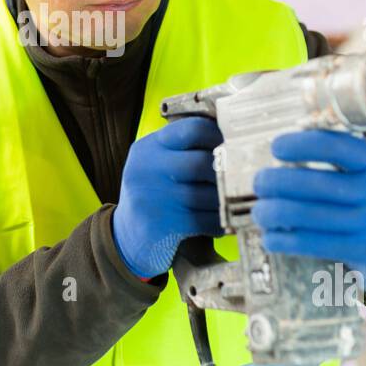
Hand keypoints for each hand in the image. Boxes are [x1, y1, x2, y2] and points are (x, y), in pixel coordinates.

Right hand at [111, 117, 222, 278]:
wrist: (126, 236)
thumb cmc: (154, 194)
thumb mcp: (158, 164)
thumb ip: (185, 150)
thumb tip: (233, 142)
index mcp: (149, 147)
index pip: (192, 129)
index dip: (219, 137)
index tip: (232, 146)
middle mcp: (146, 168)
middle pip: (201, 163)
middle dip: (225, 173)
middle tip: (239, 179)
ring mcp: (152, 198)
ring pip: (207, 195)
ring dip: (224, 201)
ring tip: (230, 202)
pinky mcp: (161, 225)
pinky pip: (205, 221)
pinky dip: (219, 222)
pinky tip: (219, 221)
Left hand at [250, 129, 365, 293]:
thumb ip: (337, 153)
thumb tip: (282, 144)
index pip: (337, 146)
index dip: (301, 144)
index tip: (276, 147)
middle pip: (317, 184)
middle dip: (277, 182)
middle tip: (258, 182)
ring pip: (309, 216)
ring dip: (273, 213)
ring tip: (259, 212)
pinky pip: (313, 244)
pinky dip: (283, 240)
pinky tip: (269, 237)